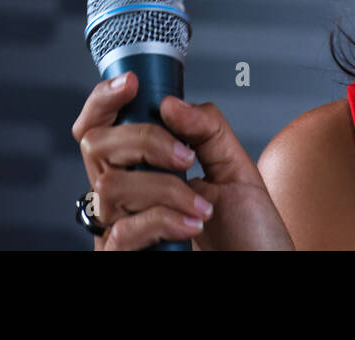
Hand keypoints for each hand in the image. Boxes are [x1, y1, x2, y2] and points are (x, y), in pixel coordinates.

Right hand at [72, 72, 293, 250]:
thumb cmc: (248, 233)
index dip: (104, 100)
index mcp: (143, 165)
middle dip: (143, 140)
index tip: (131, 84)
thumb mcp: (236, 167)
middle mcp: (125, 192)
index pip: (101, 126)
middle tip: (184, 157)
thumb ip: (207, 128)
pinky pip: (123, 229)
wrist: (259, 271)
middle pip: (95, 145)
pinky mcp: (122, 254)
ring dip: (165, 189)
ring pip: (110, 186)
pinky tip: (192, 225)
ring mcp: (119, 224)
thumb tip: (170, 103)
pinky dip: (164, 220)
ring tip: (201, 205)